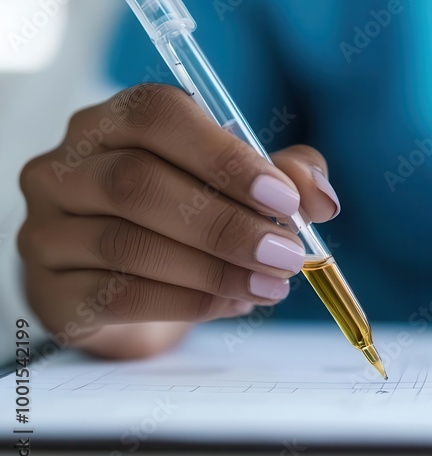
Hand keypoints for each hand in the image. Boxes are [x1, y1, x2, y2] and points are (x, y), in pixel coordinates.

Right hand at [18, 84, 340, 358]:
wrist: (128, 285)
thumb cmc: (189, 218)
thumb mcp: (245, 186)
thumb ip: (288, 177)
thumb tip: (322, 200)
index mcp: (116, 122)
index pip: (156, 115)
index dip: (224, 157)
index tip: (284, 200)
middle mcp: (68, 166)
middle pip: (137, 183)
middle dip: (226, 225)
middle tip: (286, 256)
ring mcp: (49, 228)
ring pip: (126, 245)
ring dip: (213, 270)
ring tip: (270, 286)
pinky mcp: (52, 290)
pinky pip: (117, 296)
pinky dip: (186, 303)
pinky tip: (231, 303)